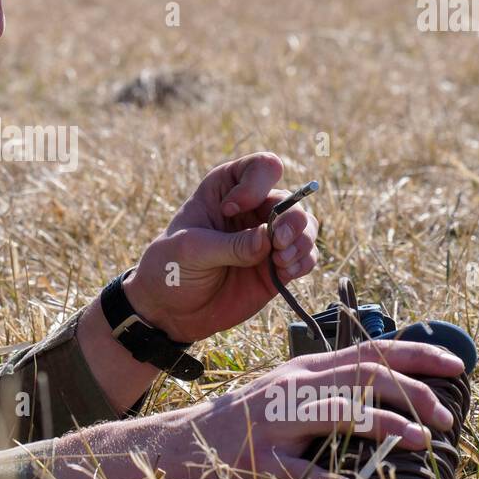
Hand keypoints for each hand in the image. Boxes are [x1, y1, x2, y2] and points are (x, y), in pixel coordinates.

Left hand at [122, 152, 317, 342]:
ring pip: (305, 226)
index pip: (261, 168)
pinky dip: (304, 261)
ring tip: (281, 261)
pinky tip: (285, 272)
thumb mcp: (191, 250)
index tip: (230, 209)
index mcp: (226, 188)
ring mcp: (268, 238)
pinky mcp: (278, 266)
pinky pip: (307, 256)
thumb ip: (230, 245)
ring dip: (301, 241)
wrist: (172, 310)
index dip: (255, 185)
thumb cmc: (171, 267)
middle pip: (291, 199)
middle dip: (290, 219)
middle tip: (277, 242)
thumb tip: (269, 240)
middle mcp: (253, 208)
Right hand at [175, 340, 464, 478]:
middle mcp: (294, 387)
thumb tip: (393, 387)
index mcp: (307, 369)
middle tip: (445, 416)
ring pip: (339, 412)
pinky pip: (305, 471)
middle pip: (363, 376)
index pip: (370, 351)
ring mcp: (278, 421)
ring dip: (386, 424)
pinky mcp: (264, 459)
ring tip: (420, 439)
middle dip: (412, 391)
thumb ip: (333, 386)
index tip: (459, 364)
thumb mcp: (290, 392)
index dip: (418, 354)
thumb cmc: (248, 421)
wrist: (184, 444)